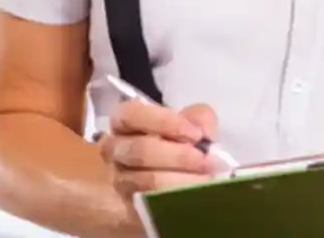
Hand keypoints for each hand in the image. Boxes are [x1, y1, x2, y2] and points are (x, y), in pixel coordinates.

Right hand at [98, 100, 222, 202]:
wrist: (178, 181)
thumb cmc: (182, 144)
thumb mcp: (192, 123)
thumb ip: (199, 119)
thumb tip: (204, 133)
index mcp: (125, 123)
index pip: (131, 115)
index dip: (164, 122)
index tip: (195, 134)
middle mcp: (115, 151)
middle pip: (140, 150)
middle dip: (179, 156)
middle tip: (207, 161)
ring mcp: (120, 181)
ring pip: (147, 182)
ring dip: (182, 181)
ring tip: (208, 180)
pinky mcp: (129, 208)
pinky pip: (151, 206)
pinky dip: (177, 201)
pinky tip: (196, 197)